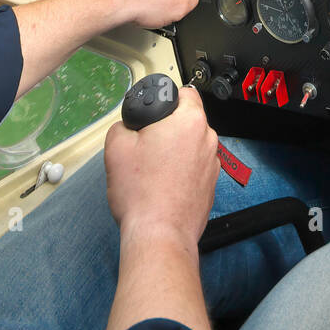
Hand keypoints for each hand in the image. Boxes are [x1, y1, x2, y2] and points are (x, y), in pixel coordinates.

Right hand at [104, 87, 218, 247]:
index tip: (154, 113)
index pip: (185, 93)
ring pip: (191, 146)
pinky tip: (162, 185)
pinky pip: (194, 168)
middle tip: (146, 145)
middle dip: (168, 128)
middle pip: (188, 121)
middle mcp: (207, 140)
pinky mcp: (211, 186)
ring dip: (175, 151)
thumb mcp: (116, 147)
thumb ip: (123, 125)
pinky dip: (181, 172)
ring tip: (152, 170)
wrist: (159, 235)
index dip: (166, 100)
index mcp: (190, 121)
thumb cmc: (142, 194)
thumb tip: (128, 127)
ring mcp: (213, 164)